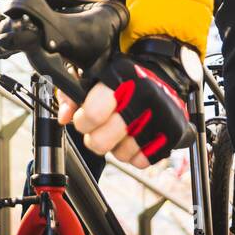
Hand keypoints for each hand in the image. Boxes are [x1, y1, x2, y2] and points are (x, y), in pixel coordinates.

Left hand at [57, 51, 193, 167]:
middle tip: (100, 128)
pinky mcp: (171, 134)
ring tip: (122, 129)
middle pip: (101, 142)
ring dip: (117, 146)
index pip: (93, 114)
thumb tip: (63, 117)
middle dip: (95, 138)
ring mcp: (159, 117)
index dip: (83, 121)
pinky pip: (141, 160)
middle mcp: (142, 98)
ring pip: (120, 155)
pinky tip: (137, 136)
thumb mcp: (95, 75)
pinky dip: (136, 153)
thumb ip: (73, 95)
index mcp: (121, 78)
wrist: (166, 74)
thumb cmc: (127, 77)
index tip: (84, 118)